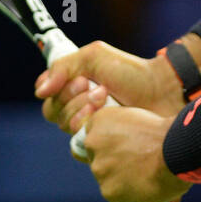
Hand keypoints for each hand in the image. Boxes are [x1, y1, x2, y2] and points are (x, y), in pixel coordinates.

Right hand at [35, 41, 183, 141]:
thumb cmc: (131, 72)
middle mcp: (76, 106)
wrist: (160, 92)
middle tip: (99, 88)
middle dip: (74, 97)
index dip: (57, 88)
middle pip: (53, 111)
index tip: (80, 78)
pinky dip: (88, 127)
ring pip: (64, 126)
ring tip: (106, 99)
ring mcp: (87, 126)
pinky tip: (107, 117)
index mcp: (72, 86)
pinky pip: (77, 144)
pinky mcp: (98, 143)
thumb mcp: (95, 56)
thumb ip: (63, 66)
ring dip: (83, 110)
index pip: (46, 94)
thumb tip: (40, 91)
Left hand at [78, 104, 190, 201]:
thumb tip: (131, 148)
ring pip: (110, 180)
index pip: (96, 135)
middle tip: (141, 164)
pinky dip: (133, 198)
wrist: (178, 149)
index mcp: (101, 120)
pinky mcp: (109, 192)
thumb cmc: (170, 131)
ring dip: (125, 181)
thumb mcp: (143, 119)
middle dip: (118, 163)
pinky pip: (120, 198)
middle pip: (100, 158)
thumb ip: (128, 132)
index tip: (127, 148)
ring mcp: (100, 170)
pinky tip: (151, 192)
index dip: (112, 143)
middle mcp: (93, 144)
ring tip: (150, 179)